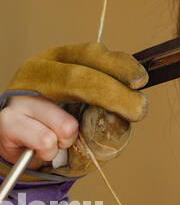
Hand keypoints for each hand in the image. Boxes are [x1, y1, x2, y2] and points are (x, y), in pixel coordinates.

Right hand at [1, 43, 148, 176]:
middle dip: (115, 97)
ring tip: (62, 138)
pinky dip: (51, 151)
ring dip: (72, 138)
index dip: (119, 66)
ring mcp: (21, 95)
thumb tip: (132, 105)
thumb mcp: (87, 103)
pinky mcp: (8, 120)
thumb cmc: (59, 120)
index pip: (91, 54)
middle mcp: (39, 71)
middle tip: (138, 111)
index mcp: (61, 58)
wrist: (19, 142)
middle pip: (80, 79)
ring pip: (66, 123)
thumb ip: (107, 100)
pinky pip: (46, 141)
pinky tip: (43, 147)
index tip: (140, 81)